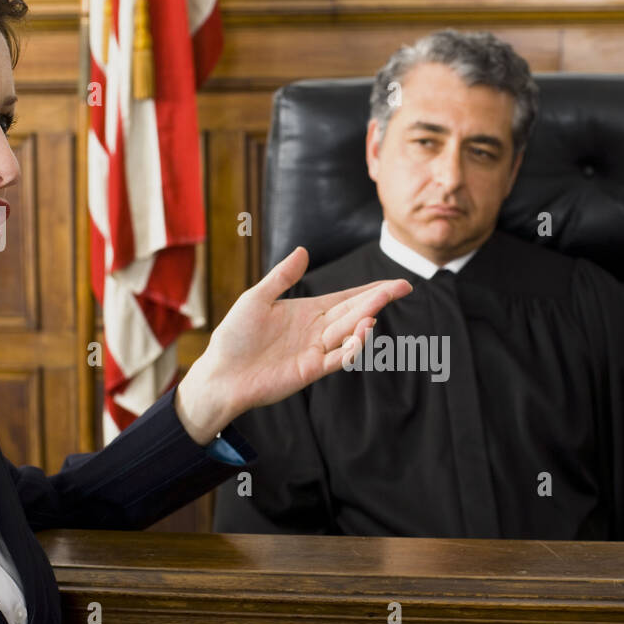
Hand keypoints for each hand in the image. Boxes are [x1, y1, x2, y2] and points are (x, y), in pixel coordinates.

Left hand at [174, 246, 412, 443]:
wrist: (221, 374)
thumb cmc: (234, 336)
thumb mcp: (256, 298)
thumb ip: (282, 277)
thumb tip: (304, 250)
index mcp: (307, 311)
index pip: (347, 298)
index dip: (371, 290)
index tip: (396, 283)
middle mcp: (316, 330)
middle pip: (354, 312)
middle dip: (378, 299)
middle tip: (403, 287)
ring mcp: (316, 351)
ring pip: (348, 333)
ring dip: (365, 321)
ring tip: (377, 309)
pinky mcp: (311, 370)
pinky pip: (337, 358)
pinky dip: (351, 348)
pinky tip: (361, 334)